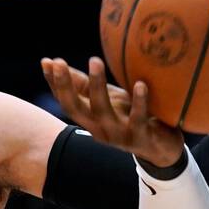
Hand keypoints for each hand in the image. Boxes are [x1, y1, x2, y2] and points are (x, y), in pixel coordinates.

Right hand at [41, 56, 184, 167]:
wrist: (162, 148)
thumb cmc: (130, 117)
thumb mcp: (107, 99)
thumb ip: (84, 85)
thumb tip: (54, 62)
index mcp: (89, 120)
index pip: (65, 102)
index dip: (54, 84)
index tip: (46, 62)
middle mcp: (99, 129)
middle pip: (75, 109)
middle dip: (65, 86)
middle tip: (59, 63)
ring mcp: (119, 135)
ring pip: (102, 111)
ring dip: (97, 85)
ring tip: (94, 61)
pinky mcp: (140, 138)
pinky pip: (138, 119)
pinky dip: (139, 102)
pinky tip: (140, 84)